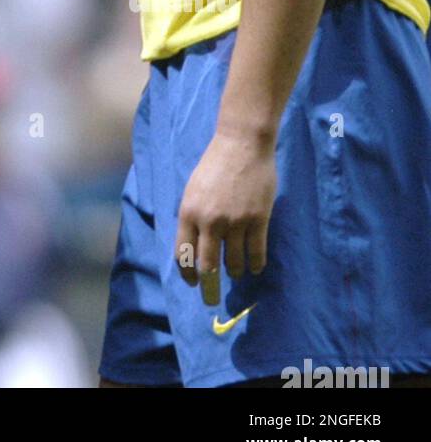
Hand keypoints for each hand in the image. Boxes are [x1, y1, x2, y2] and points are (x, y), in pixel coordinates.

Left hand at [175, 130, 276, 303]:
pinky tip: (254, 267)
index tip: (193, 283)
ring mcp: (235, 222)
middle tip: (211, 298)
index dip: (188, 274)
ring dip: (235, 272)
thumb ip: (192, 218)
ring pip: (234, 263)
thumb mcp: (193, 190)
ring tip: (236, 272)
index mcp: (188, 212)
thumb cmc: (215, 165)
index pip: (183, 254)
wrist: (241, 143)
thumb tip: (193, 248)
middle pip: (207, 266)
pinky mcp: (258, 220)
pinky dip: (255, 265)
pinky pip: (256, 254)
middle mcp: (209, 221)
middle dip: (208, 286)